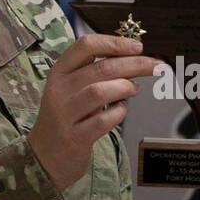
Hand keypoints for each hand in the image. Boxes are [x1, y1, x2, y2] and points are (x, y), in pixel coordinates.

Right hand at [27, 34, 159, 192]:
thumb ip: (96, 74)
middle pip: (101, 68)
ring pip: (99, 91)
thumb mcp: (72, 90)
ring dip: (124, 87)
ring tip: (134, 89)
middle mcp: (59, 90)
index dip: (114, 42)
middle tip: (155, 66)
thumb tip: (134, 59)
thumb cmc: (66, 117)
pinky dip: (118, 113)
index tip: (138, 46)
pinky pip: (102, 120)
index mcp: (59, 72)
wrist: (44, 156)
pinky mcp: (75, 137)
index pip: (85, 46)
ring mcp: (65, 115)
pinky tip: (121, 111)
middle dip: (134, 64)